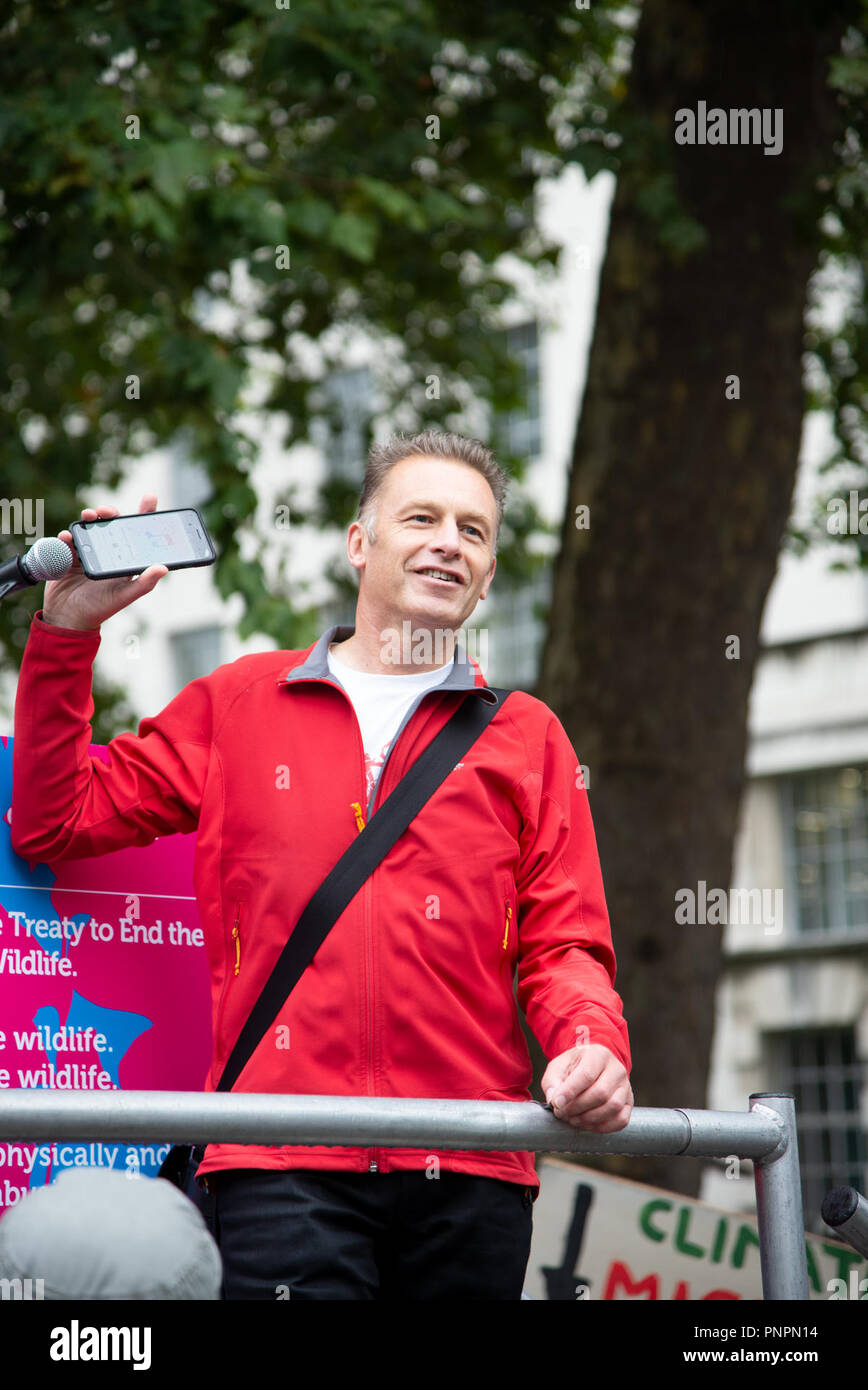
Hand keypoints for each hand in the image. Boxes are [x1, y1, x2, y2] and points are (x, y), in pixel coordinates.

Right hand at [42, 494, 168, 630]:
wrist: (69, 619)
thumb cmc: (100, 609)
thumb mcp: (125, 596)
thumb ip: (144, 583)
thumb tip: (164, 568)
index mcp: (123, 560)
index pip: (136, 533)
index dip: (143, 514)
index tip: (150, 498)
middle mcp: (106, 552)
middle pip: (109, 524)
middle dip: (109, 512)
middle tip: (108, 512)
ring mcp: (86, 552)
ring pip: (88, 527)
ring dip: (88, 518)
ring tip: (89, 516)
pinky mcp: (67, 555)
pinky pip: (67, 540)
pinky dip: (67, 536)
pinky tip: (67, 537)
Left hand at [541, 1043, 632, 1132]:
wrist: (594, 1065)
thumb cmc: (575, 1066)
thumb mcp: (559, 1066)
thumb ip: (553, 1082)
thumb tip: (554, 1100)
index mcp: (598, 1054)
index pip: (586, 1075)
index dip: (570, 1092)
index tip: (556, 1104)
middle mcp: (616, 1069)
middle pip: (600, 1093)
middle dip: (577, 1108)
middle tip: (562, 1113)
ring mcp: (626, 1086)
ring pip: (613, 1107)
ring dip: (589, 1119)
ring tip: (573, 1119)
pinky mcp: (629, 1102)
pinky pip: (621, 1120)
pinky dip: (603, 1127)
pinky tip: (588, 1124)